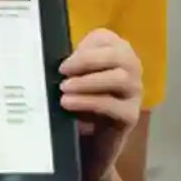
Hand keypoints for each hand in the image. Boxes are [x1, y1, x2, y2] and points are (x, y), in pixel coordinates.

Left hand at [60, 28, 142, 180]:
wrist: (89, 141)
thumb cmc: (78, 99)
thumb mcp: (71, 76)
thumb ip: (67, 63)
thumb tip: (44, 52)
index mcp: (115, 51)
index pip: (106, 38)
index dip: (85, 46)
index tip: (64, 61)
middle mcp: (131, 68)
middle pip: (119, 55)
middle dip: (88, 60)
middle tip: (62, 71)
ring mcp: (135, 92)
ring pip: (120, 78)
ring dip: (88, 82)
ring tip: (64, 89)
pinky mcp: (131, 115)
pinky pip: (114, 106)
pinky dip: (89, 102)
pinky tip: (69, 104)